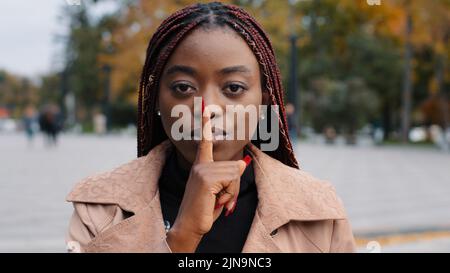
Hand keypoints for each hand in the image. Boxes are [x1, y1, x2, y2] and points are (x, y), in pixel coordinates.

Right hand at [166, 98, 249, 251]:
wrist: (190, 225)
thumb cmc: (205, 209)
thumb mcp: (221, 190)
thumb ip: (231, 175)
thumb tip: (242, 162)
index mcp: (201, 165)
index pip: (205, 141)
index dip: (206, 122)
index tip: (203, 104)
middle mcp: (200, 164)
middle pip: (234, 165)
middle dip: (233, 186)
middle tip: (219, 198)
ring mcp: (202, 170)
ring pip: (234, 173)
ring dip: (230, 191)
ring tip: (216, 200)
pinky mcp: (206, 177)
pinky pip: (231, 180)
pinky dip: (228, 194)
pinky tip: (214, 201)